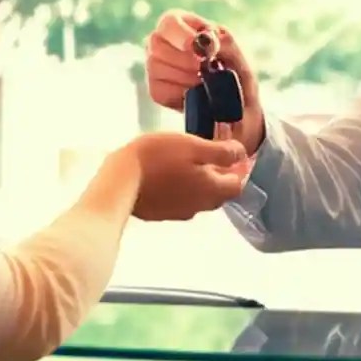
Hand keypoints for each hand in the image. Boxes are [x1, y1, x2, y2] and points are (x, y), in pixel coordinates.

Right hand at [124, 132, 249, 221]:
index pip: (238, 186)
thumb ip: (220, 152)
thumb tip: (241, 154)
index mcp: (211, 190)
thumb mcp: (192, 146)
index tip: (230, 154)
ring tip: (186, 162)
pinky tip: (168, 175)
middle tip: (208, 155)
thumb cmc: (156, 157)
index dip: (238, 169)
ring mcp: (179, 213)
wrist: (119, 181)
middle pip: (219, 194)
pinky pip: (180, 201)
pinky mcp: (161, 214)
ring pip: (199, 198)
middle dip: (219, 176)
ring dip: (199, 183)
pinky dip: (181, 189)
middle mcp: (200, 206)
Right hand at [144, 10, 264, 153]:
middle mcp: (162, 41)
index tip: (200, 52)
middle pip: (157, 45)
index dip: (182, 36)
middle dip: (185, 62)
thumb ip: (224, 43)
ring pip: (156, 68)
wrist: (236, 107)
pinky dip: (179, 95)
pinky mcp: (155, 89)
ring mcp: (155, 65)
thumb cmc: (235, 72)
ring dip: (185, 79)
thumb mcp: (237, 55)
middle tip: (205, 72)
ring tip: (204, 83)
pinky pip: (158, 91)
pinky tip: (194, 94)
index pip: (169, 22)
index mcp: (182, 24)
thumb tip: (205, 42)